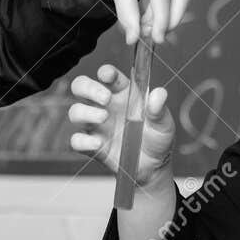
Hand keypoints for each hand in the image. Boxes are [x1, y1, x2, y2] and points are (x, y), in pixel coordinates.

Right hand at [68, 63, 174, 187]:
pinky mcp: (91, 145)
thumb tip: (158, 94)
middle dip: (88, 88)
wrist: (153, 167)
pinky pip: (76, 140)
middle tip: (105, 98)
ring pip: (76, 111)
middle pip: (81, 87)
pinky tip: (98, 143)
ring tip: (104, 118)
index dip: (105, 73)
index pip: (108, 76)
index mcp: (122, 93)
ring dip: (86, 112)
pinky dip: (82, 141)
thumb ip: (159, 110)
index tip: (108, 75)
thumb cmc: (156, 139)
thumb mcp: (164, 124)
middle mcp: (105, 106)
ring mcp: (95, 125)